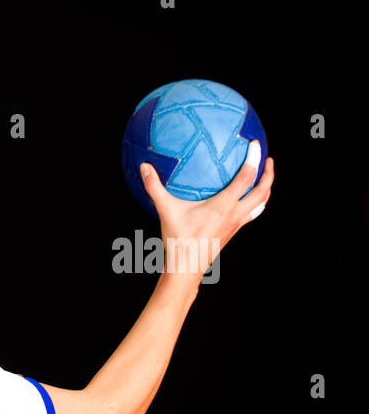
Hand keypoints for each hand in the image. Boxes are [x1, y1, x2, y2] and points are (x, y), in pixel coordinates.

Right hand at [140, 139, 274, 281]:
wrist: (187, 268)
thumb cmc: (178, 240)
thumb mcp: (166, 210)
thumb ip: (155, 187)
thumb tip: (144, 166)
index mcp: (224, 206)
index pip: (246, 177)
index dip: (253, 158)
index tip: (254, 144)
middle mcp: (235, 214)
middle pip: (263, 191)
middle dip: (269, 174)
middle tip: (269, 159)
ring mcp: (237, 224)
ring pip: (261, 204)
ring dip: (266, 189)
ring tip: (264, 178)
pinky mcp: (233, 231)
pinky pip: (252, 213)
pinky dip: (255, 202)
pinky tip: (245, 199)